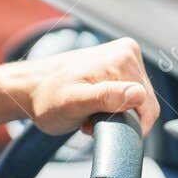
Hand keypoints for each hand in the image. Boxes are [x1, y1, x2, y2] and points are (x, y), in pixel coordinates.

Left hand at [0, 37, 158, 136]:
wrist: (29, 89)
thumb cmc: (46, 100)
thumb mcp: (75, 104)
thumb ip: (106, 98)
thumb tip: (137, 94)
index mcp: (124, 57)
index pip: (147, 104)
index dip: (127, 124)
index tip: (99, 126)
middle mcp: (127, 51)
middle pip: (143, 101)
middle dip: (121, 118)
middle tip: (90, 121)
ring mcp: (122, 56)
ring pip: (136, 100)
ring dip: (116, 113)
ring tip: (89, 113)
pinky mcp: (117, 63)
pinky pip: (128, 93)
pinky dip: (113, 105)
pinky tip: (92, 106)